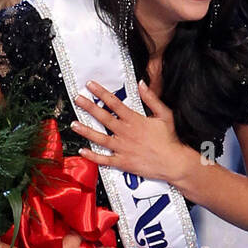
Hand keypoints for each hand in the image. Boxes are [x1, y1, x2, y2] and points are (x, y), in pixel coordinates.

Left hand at [70, 79, 187, 184]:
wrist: (173, 162)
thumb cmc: (170, 139)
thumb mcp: (164, 114)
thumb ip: (151, 99)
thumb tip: (141, 84)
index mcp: (135, 120)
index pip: (114, 103)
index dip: (101, 92)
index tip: (90, 85)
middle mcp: (126, 133)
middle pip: (103, 117)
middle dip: (89, 107)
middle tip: (77, 99)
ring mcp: (122, 148)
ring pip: (100, 138)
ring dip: (85, 131)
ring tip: (73, 124)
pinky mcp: (123, 162)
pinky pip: (104, 159)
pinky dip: (93, 156)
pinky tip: (83, 151)